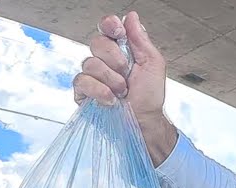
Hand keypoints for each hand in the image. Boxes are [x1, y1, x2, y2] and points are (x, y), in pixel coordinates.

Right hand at [72, 11, 177, 163]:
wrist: (144, 123)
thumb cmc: (150, 97)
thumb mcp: (153, 64)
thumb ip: (141, 40)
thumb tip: (131, 17)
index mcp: (121, 49)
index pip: (107, 27)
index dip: (110, 25)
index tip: (119, 32)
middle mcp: (104, 59)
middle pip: (97, 42)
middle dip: (115, 60)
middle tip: (127, 74)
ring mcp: (92, 76)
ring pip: (90, 63)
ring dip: (111, 80)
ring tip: (122, 91)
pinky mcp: (83, 92)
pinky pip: (82, 81)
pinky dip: (99, 91)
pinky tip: (111, 99)